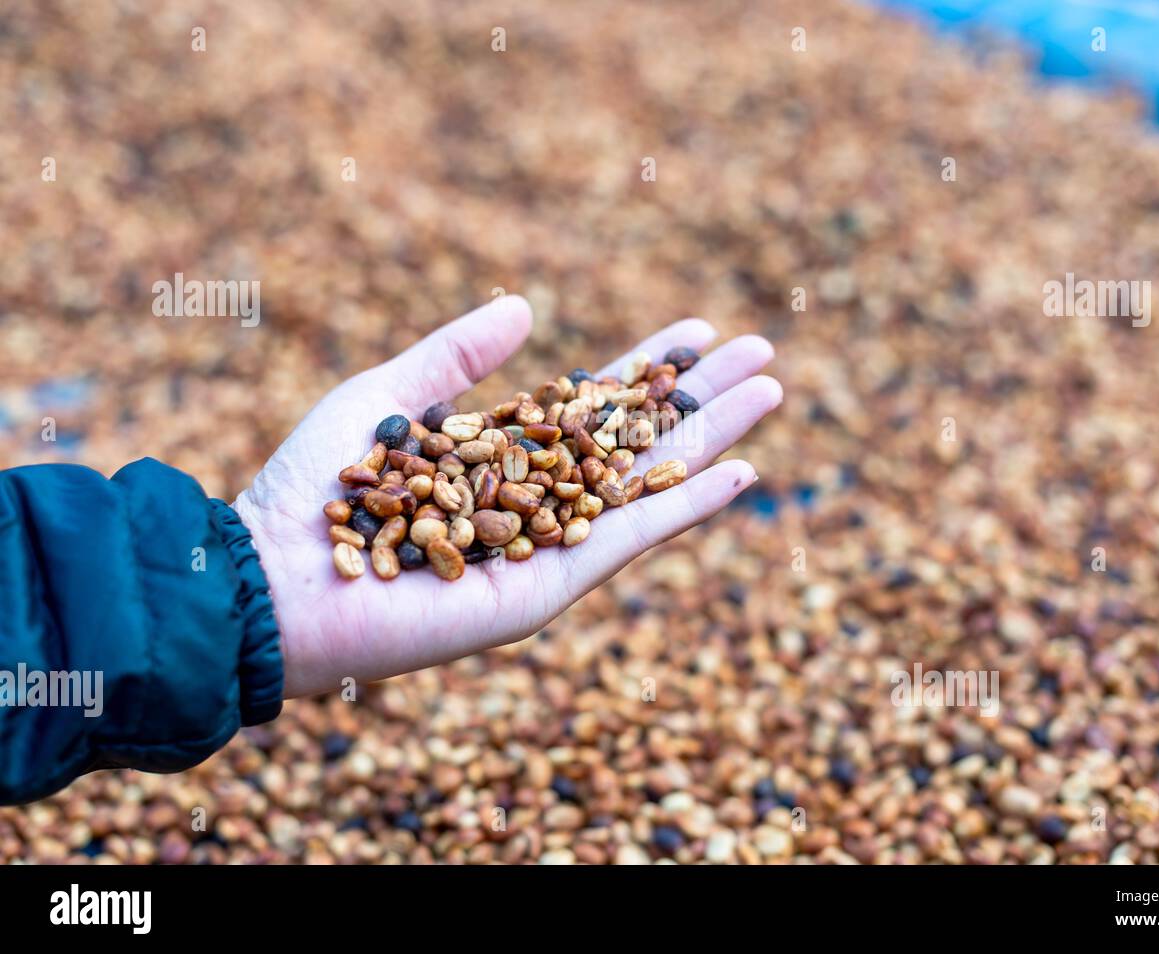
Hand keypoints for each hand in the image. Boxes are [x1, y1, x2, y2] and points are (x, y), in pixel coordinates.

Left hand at [233, 296, 781, 697]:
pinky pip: (632, 539)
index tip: (695, 329)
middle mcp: (536, 499)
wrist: (277, 577)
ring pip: (650, 480)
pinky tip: (742, 468)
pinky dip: (689, 505)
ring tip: (771, 390)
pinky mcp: (551, 585)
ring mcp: (550, 544)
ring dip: (714, 437)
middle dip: (699, 395)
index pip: (590, 405)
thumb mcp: (388, 396)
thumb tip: (527, 307)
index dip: (644, 367)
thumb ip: (455, 355)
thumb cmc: (318, 487)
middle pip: (636, 439)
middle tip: (762, 353)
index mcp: (500, 455)